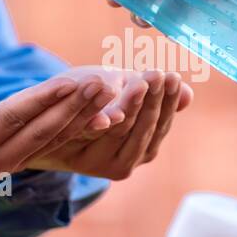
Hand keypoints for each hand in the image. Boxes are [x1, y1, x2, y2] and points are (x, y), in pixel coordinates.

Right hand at [0, 75, 114, 178]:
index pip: (13, 119)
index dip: (43, 100)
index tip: (71, 81)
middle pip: (41, 131)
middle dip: (74, 108)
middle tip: (104, 84)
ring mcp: (9, 164)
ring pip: (53, 138)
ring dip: (83, 115)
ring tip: (109, 90)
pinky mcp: (21, 158)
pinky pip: (54, 142)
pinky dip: (79, 126)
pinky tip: (103, 110)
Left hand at [27, 66, 193, 178]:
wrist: (48, 121)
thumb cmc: (94, 102)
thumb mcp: (128, 96)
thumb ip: (155, 98)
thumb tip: (189, 96)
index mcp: (142, 149)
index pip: (160, 126)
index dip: (168, 103)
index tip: (173, 78)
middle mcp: (123, 162)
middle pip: (142, 130)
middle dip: (152, 101)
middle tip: (158, 75)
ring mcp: (98, 162)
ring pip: (119, 131)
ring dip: (130, 105)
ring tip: (139, 81)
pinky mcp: (72, 155)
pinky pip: (88, 134)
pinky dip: (99, 118)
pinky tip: (106, 99)